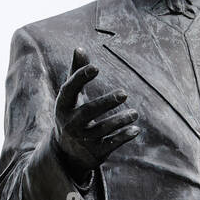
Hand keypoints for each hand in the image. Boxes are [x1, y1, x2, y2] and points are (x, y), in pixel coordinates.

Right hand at [53, 47, 138, 172]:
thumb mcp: (71, 96)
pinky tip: (135, 130)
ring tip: (135, 113)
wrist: (67, 151)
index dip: (80, 78)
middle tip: (124, 93)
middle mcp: (71, 123)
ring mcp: (82, 139)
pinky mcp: (94, 152)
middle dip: (106, 103)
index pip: (69, 90)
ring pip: (103, 129)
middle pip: (88, 112)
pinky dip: (123, 137)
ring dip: (120, 121)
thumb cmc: (72, 113)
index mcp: (63, 105)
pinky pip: (110, 144)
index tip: (95, 67)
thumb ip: (76, 72)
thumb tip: (79, 47)